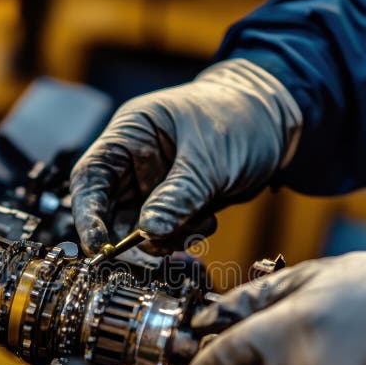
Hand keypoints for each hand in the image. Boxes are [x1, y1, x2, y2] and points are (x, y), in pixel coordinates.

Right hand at [69, 58, 300, 254]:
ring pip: (140, 228)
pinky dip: (184, 235)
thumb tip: (148, 232)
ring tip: (199, 221)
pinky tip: (208, 218)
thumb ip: (178, 195)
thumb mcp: (208, 157)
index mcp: (130, 134)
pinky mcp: (176, 204)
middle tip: (154, 246)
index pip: (91, 177)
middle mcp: (135, 162)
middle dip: (131, 233)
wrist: (277, 124)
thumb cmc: (239, 118)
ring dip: (165, 237)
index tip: (99, 246)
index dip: (87, 214)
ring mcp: (154, 185)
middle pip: (110, 209)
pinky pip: (167, 232)